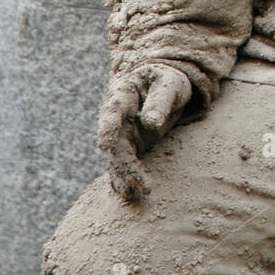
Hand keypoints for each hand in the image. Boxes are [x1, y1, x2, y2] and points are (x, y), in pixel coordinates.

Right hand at [98, 63, 191, 201]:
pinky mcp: (131, 146)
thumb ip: (159, 101)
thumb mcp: (169, 84)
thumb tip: (150, 123)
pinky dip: (126, 179)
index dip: (108, 127)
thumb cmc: (167, 80)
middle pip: (116, 142)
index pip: (113, 111)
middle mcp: (118, 117)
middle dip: (123, 163)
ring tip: (133, 193)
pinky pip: (125, 165)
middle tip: (135, 182)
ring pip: (119, 158)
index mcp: (123, 95)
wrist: (166, 86)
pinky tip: (130, 194)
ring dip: (125, 175)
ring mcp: (123, 133)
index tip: (105, 144)